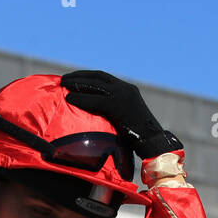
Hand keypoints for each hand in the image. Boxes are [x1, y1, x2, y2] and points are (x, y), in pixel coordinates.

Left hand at [59, 70, 179, 160]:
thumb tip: (99, 116)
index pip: (104, 77)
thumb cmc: (141, 137)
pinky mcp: (117, 106)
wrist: (154, 142)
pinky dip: (81, 99)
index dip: (88, 76)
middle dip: (79, 76)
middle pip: (97, 76)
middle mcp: (125, 88)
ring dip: (77, 84)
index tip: (75, 78)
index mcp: (128, 89)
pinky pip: (95, 100)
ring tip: (63, 85)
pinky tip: (70, 100)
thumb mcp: (127, 118)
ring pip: (94, 85)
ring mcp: (122, 96)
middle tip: (64, 79)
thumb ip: (114, 112)